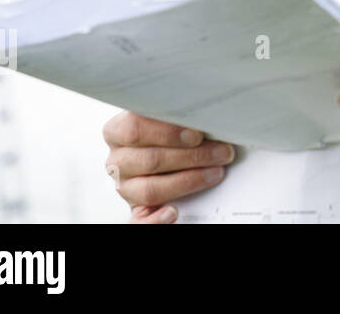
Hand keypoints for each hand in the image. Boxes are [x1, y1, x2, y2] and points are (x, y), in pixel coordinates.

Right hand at [102, 111, 233, 222]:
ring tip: (215, 173)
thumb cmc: (172, 133)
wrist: (166, 155)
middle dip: (191, 157)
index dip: (167, 132)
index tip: (198, 134)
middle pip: (149, 160)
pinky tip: (174, 212)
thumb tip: (208, 117)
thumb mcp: (171, 119)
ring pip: (149, 189)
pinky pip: (138, 221)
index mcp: (118, 131)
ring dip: (188, 181)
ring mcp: (124, 186)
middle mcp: (118, 160)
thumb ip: (180, 117)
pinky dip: (157, 219)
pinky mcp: (134, 210)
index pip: (134, 129)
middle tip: (221, 152)